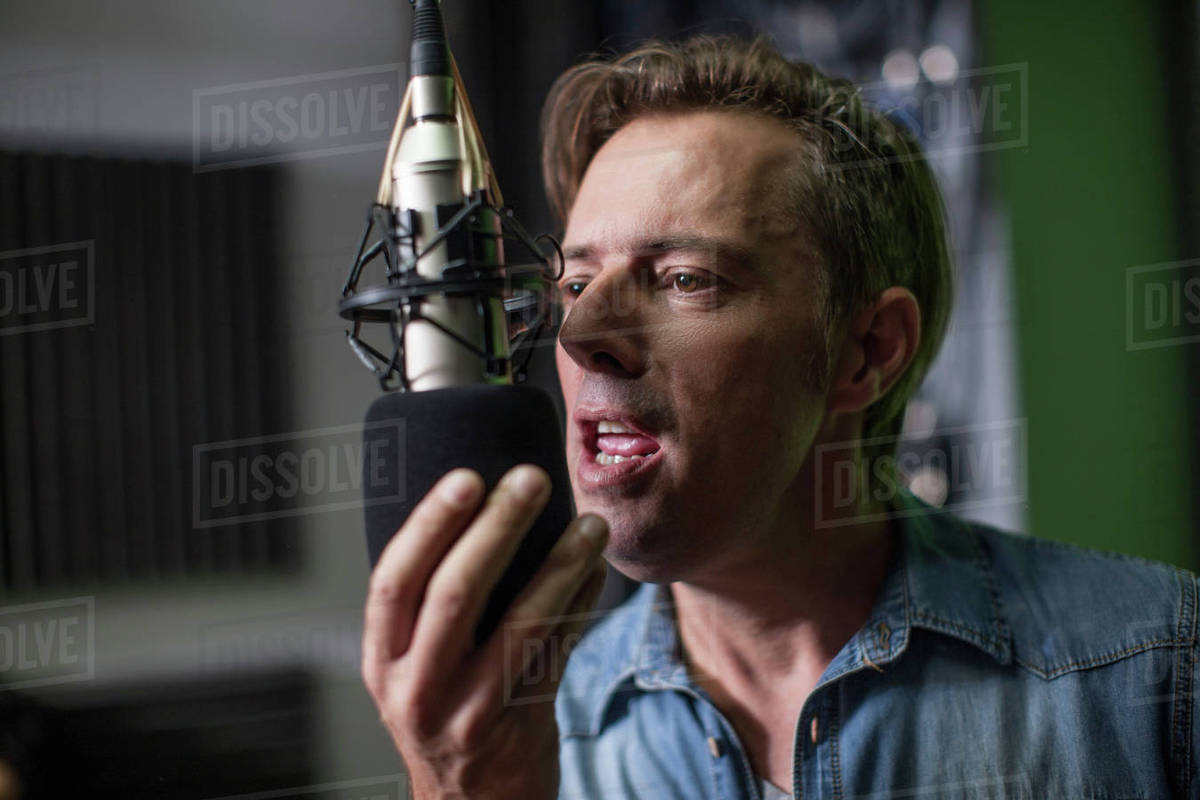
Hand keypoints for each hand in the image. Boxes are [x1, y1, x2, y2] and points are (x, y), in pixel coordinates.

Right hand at [361, 465, 608, 799]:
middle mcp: (414, 687)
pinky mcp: (517, 726)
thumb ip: (429, 610)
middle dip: (496, 527)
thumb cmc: (446, 717)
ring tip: (590, 524)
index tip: (466, 477)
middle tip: (531, 479)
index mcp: (381, 659)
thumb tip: (484, 508)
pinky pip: (557, 652)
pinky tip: (597, 569)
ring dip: (560, 564)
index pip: (394, 580)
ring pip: (520, 622)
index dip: (429, 525)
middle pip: (453, 592)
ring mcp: (467, 711)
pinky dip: (581, 603)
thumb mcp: (413, 669)